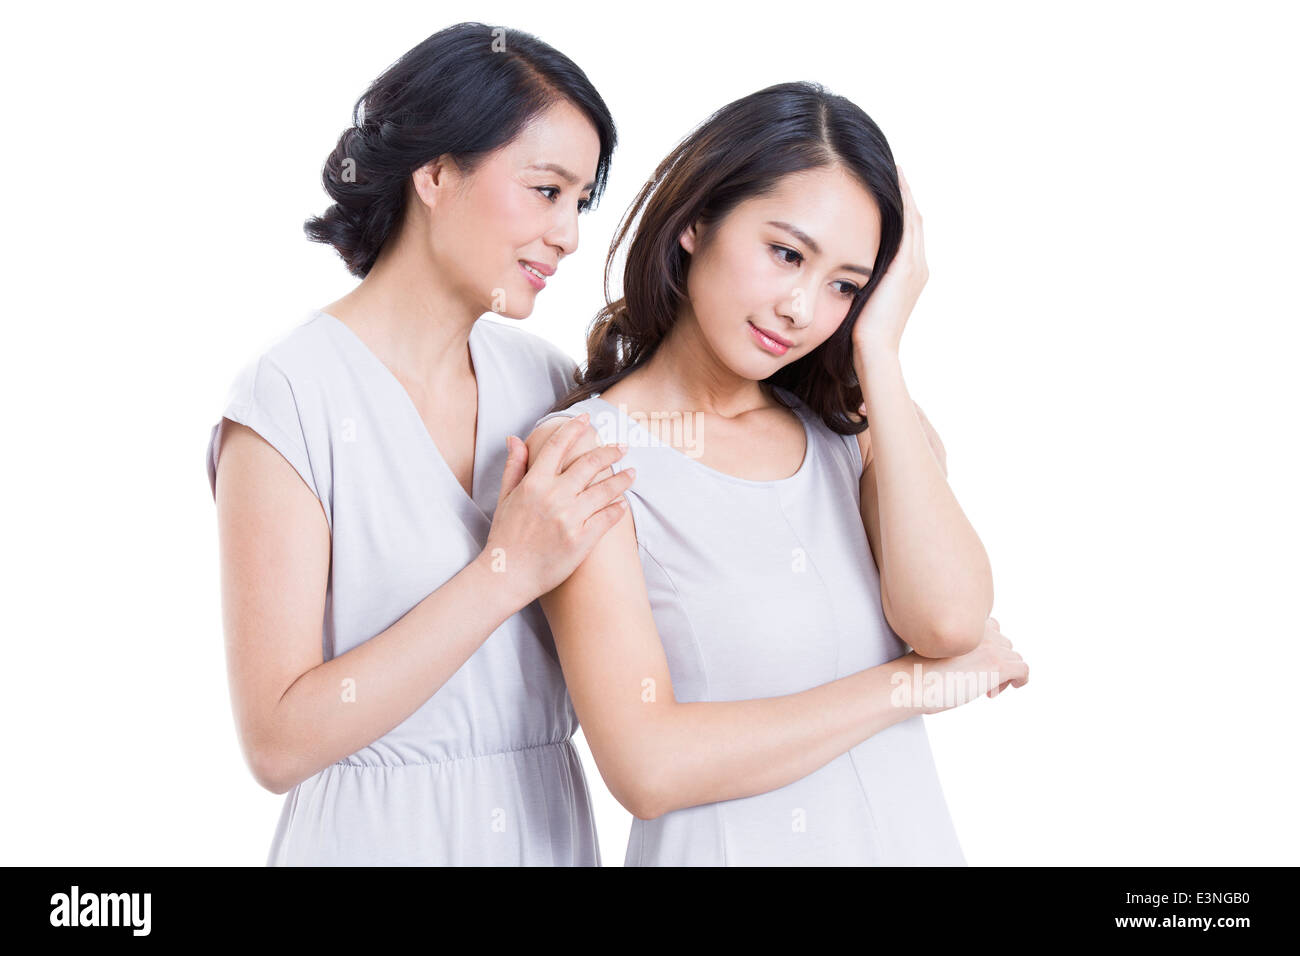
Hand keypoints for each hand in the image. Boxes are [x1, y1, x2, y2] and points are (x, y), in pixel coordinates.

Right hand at [480, 414, 633, 605]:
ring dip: (622, 478)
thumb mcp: (505, 497)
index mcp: (534, 484)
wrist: (508, 575)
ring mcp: (570, 518)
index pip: (558, 446)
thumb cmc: (505, 537)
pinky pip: (608, 517)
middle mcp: (554, 497)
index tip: (588, 419)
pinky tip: (623, 504)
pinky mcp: (582, 539)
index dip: (575, 428)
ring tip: (632, 473)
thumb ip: (514, 466)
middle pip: (590, 463)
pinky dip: (618, 508)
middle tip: (622, 446)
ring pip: (605, 489)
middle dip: (610, 451)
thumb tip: (515, 438)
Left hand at [852, 165, 926, 357]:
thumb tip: (836, 269)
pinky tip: (894, 182)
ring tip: (894, 169)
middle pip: (914, 221)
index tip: (886, 189)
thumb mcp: (859, 299)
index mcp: (909, 276)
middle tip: (894, 169)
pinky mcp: (906, 266)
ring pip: (912, 218)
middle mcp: (917, 268)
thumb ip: (856, 280)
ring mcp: (915, 266)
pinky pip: (907, 224)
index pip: (906, 234)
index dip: (900, 210)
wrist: (873, 351)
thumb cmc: (859, 335)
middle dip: (905, 195)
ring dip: (905, 193)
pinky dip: (902, 202)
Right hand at [895, 617, 1027, 715]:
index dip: (986, 649)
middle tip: (979, 681)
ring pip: (1013, 657)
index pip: (990, 628)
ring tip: (987, 690)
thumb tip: (968, 665)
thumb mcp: (936, 651)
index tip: (973, 667)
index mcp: (963, 622)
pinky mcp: (998, 665)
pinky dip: (1021, 678)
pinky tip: (1013, 686)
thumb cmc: (916, 672)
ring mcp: (990, 647)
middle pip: (1004, 643)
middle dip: (996, 662)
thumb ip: (955, 649)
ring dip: (1004, 673)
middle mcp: (979, 630)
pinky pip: (1023, 669)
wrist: (910, 683)